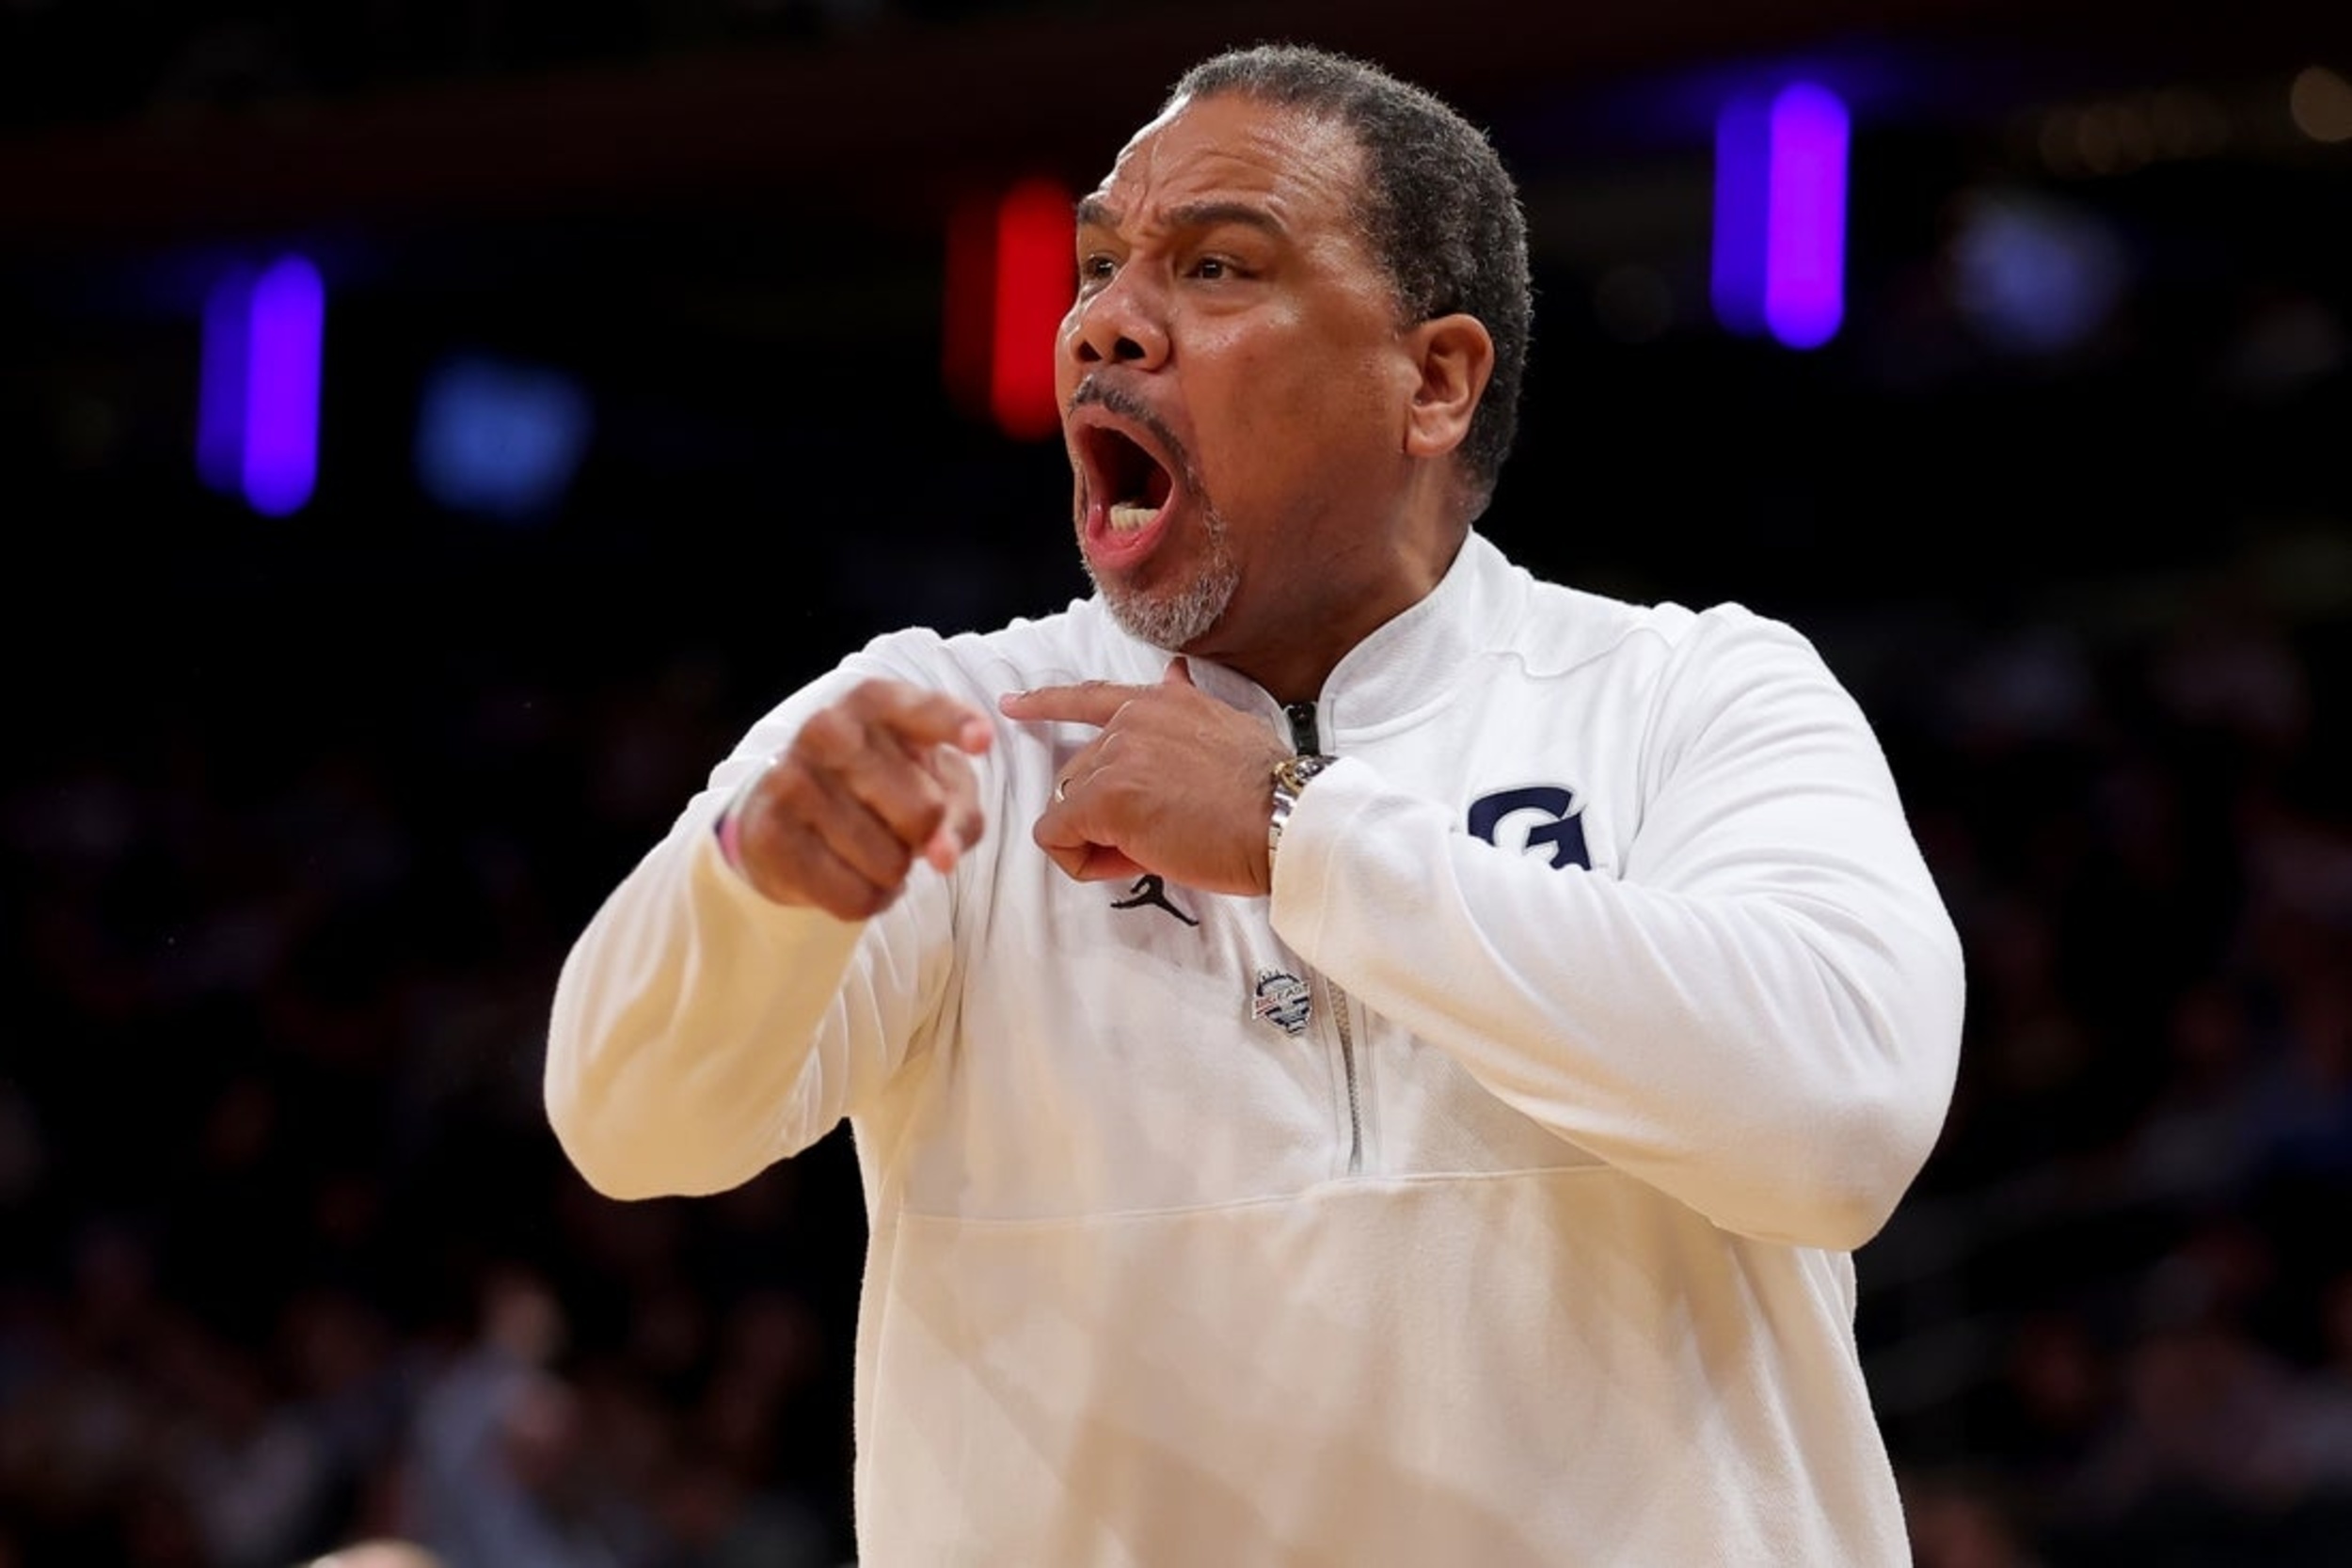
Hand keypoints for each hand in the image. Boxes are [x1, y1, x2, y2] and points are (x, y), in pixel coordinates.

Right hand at [728, 678, 992, 918]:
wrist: (790, 818)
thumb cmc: (881, 789)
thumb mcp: (932, 784)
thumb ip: (959, 812)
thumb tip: (943, 857)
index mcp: (873, 702)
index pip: (920, 710)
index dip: (953, 725)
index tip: (983, 739)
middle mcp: (828, 730)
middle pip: (922, 812)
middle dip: (926, 838)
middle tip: (904, 829)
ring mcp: (791, 779)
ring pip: (889, 863)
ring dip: (895, 873)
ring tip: (872, 851)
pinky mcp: (769, 833)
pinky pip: (855, 896)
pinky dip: (870, 900)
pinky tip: (852, 876)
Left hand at [998, 660, 1288, 893]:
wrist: (1286, 819)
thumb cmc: (1268, 792)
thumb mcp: (1227, 726)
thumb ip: (1188, 707)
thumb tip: (1174, 674)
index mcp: (1161, 700)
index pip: (1089, 695)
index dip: (1044, 703)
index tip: (1012, 705)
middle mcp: (1130, 718)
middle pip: (1080, 774)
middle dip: (1107, 815)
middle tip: (1159, 841)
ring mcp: (1115, 756)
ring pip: (1070, 808)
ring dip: (1102, 839)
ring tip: (1159, 850)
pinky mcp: (1104, 798)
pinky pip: (1057, 837)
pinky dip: (1083, 860)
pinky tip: (1133, 862)